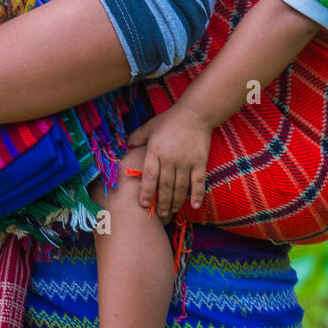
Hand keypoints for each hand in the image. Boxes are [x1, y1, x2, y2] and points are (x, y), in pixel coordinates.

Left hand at [126, 102, 212, 217]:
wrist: (195, 114)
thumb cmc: (170, 120)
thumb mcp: (150, 126)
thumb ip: (137, 137)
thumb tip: (127, 146)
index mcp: (156, 151)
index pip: (149, 176)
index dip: (146, 192)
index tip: (144, 204)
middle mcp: (170, 159)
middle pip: (165, 186)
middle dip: (161, 202)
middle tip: (159, 213)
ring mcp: (186, 162)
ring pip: (180, 187)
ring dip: (176, 201)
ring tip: (172, 211)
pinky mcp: (200, 162)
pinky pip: (198, 182)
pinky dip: (197, 195)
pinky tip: (194, 205)